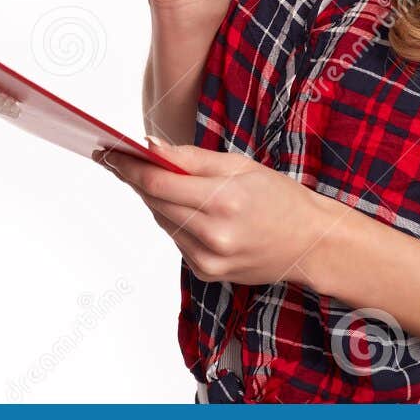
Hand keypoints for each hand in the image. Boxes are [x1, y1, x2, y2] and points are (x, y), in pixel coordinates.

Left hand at [93, 138, 334, 288]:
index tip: (108, 152)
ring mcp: (208, 259)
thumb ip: (191, 158)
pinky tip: (183, 207)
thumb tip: (150, 146)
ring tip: (154, 178)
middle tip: (117, 159)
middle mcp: (213, 234)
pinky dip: (174, 220)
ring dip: (154, 199)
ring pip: (162, 221)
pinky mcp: (207, 273)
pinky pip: (176, 240)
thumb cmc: (280, 198)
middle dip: (134, 178)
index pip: (158, 181)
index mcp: (223, 200)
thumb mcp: (240, 165)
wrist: (311, 244)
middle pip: (154, 202)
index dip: (128, 165)